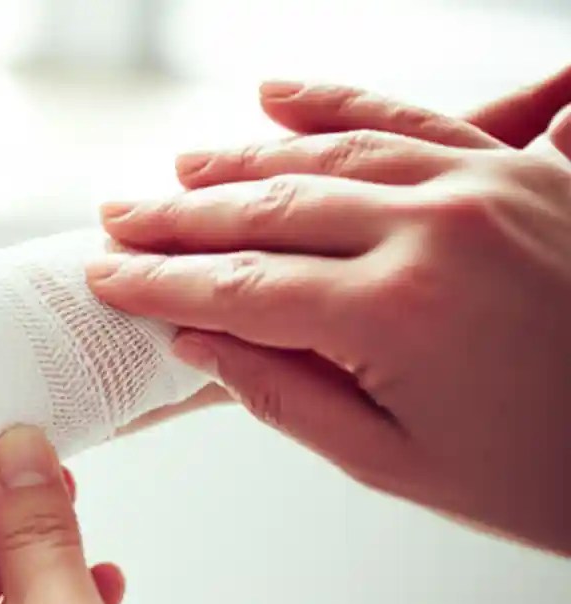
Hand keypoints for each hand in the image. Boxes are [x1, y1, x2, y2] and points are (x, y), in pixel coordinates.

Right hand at [88, 81, 570, 555]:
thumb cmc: (548, 473)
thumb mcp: (400, 463)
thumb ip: (286, 395)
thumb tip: (199, 343)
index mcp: (398, 312)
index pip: (240, 287)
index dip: (162, 284)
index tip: (109, 277)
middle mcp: (433, 228)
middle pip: (269, 210)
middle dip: (180, 218)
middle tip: (118, 220)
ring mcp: (480, 184)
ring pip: (326, 155)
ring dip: (239, 160)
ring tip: (176, 170)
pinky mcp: (514, 168)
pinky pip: (408, 116)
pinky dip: (335, 104)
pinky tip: (277, 96)